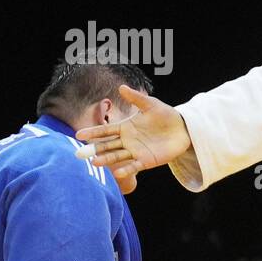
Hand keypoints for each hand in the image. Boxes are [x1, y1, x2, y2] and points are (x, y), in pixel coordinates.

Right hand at [75, 85, 191, 192]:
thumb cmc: (165, 115)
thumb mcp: (150, 104)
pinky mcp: (146, 161)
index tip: (79, 135)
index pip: (106, 130)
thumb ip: (136, 98)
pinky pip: (134, 166)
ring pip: (117, 156)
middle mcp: (127, 141)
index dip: (93, 132)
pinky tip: (117, 173)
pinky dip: (126, 169)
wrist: (183, 129)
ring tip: (95, 162)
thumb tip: (121, 87)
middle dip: (95, 149)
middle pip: (108, 145)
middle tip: (79, 154)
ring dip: (107, 160)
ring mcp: (136, 152)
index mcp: (125, 127)